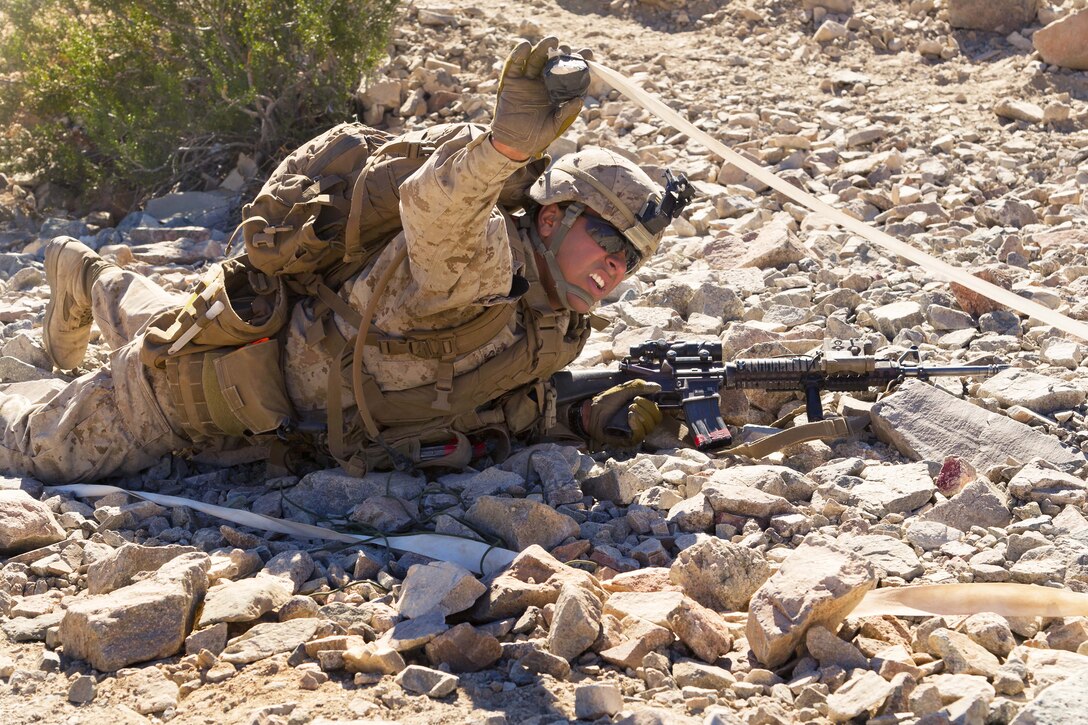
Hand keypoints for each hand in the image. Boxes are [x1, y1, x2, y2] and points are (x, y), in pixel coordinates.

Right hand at [492, 37, 584, 159]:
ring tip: (552, 41)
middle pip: (552, 62)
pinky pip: (514, 65)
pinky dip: (518, 55)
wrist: (514, 144)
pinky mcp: (510, 82)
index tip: (589, 54)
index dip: (578, 63)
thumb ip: (566, 112)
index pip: (568, 73)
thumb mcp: (555, 125)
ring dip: (542, 49)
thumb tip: (580, 99)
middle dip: (560, 53)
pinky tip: (526, 47)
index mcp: (555, 91)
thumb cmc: (537, 136)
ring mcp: (526, 81)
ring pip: (535, 60)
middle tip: (568, 47)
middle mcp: (541, 82)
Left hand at [584, 380, 662, 447]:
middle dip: (648, 408)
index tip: (643, 397)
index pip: (657, 413)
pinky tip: (630, 417)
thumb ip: (640, 386)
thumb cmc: (606, 401)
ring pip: (649, 428)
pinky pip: (639, 436)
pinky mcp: (626, 440)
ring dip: (642, 415)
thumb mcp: (624, 389)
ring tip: (630, 408)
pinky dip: (637, 425)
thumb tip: (657, 387)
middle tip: (634, 402)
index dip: (654, 405)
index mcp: (641, 411)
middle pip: (656, 420)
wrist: (592, 410)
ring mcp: (633, 432)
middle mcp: (640, 423)